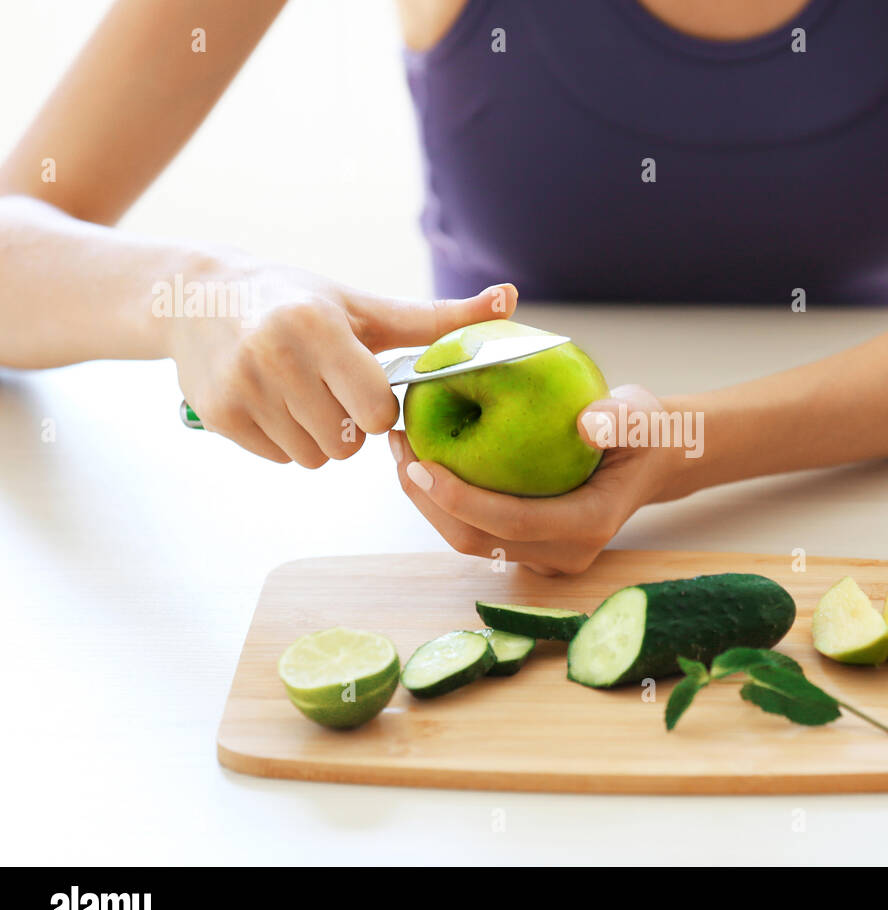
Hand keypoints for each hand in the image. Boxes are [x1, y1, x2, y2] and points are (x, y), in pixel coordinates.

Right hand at [167, 260, 516, 465]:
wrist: (201, 297)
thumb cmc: (303, 302)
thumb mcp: (369, 307)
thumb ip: (439, 319)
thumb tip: (510, 299)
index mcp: (319, 328)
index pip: (376, 412)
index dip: (380, 408)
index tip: (367, 385)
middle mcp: (274, 356)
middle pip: (347, 443)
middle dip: (351, 426)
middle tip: (334, 391)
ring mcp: (241, 388)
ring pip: (314, 458)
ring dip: (320, 437)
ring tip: (304, 395)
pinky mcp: (217, 414)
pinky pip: (280, 457)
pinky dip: (284, 440)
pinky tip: (274, 402)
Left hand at [391, 385, 679, 574]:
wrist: (651, 457)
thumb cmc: (643, 432)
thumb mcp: (639, 416)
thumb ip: (618, 419)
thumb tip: (587, 423)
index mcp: (588, 525)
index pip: (512, 523)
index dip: (461, 500)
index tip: (420, 463)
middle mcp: (564, 553)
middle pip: (476, 541)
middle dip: (426, 500)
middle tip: (399, 446)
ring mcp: (544, 555)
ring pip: (469, 540)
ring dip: (427, 501)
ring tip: (403, 449)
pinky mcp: (528, 547)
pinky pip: (475, 530)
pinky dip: (444, 500)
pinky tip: (425, 459)